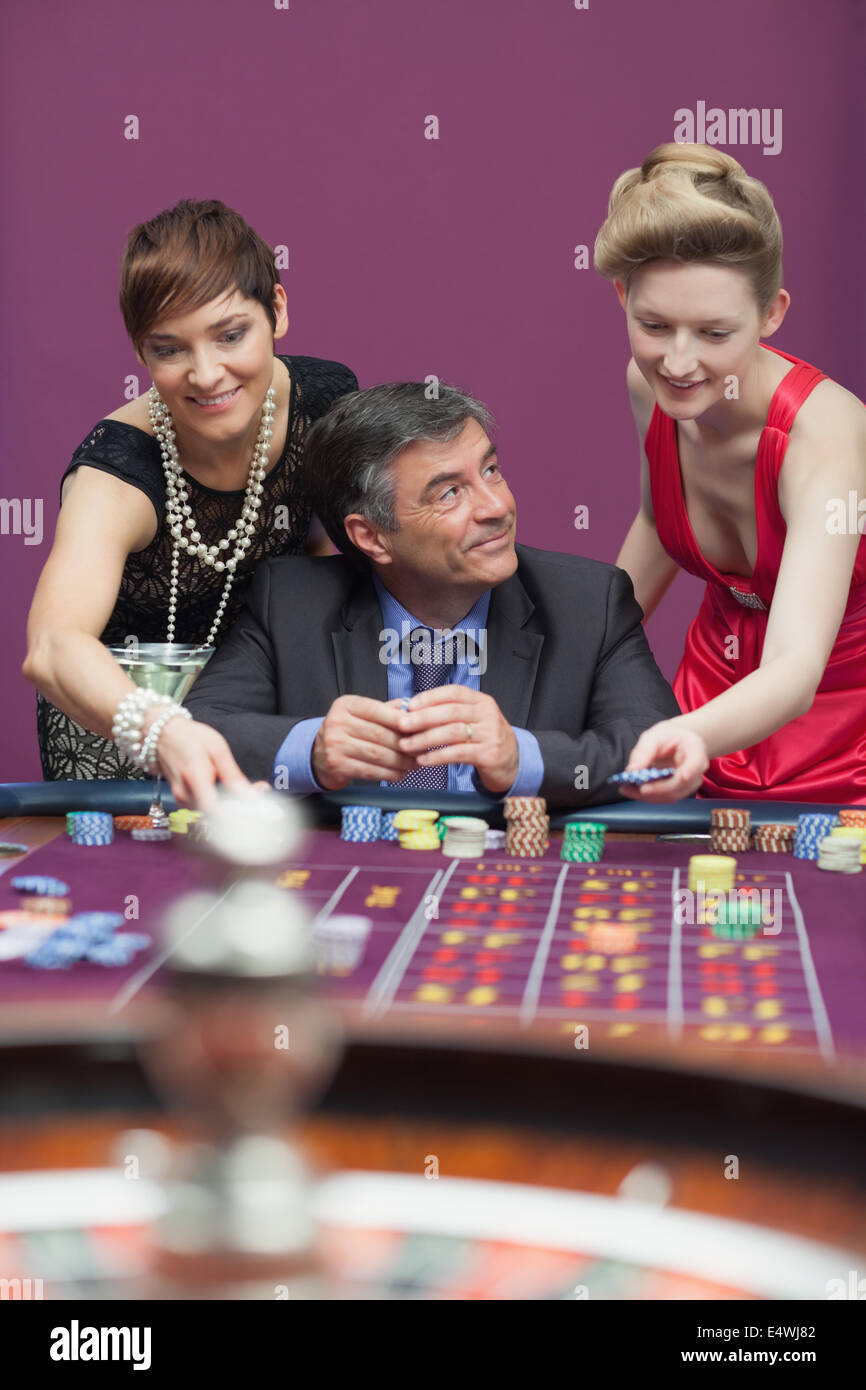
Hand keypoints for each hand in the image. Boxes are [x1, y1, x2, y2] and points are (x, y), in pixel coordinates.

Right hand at [156, 715, 250, 810]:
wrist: (164, 736)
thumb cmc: (190, 738)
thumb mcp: (218, 749)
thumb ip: (232, 775)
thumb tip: (248, 795)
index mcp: (196, 778)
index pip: (214, 810)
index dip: (234, 817)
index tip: (253, 813)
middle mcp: (185, 794)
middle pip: (214, 819)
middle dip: (238, 815)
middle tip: (256, 799)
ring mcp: (180, 801)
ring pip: (208, 820)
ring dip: (230, 815)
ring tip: (247, 799)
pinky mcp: (181, 803)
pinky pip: (202, 815)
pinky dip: (219, 812)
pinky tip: (231, 801)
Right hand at [311, 695, 417, 790]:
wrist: (318, 754)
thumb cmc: (348, 733)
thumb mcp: (361, 714)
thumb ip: (387, 710)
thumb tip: (414, 709)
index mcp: (346, 705)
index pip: (377, 710)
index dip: (400, 720)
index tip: (418, 727)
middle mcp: (338, 722)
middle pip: (379, 734)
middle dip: (404, 744)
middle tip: (420, 751)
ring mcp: (335, 744)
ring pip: (377, 754)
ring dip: (400, 761)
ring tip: (413, 764)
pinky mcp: (337, 765)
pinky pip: (370, 771)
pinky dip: (389, 774)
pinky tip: (399, 774)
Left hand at [396, 686, 518, 794]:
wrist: (512, 761)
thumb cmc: (484, 738)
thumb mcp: (472, 719)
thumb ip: (448, 713)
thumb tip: (411, 710)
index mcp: (480, 701)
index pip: (453, 692)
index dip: (429, 697)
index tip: (409, 705)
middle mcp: (487, 714)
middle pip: (450, 712)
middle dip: (422, 718)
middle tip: (402, 725)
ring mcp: (490, 734)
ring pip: (452, 732)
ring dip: (425, 739)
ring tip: (407, 745)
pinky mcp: (490, 754)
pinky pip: (458, 753)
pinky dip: (437, 756)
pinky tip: (423, 760)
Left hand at [619, 720, 708, 801]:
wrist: (676, 742)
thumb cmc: (667, 736)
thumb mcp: (654, 736)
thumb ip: (643, 752)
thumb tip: (632, 770)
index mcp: (695, 749)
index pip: (696, 763)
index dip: (688, 772)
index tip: (680, 777)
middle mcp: (696, 769)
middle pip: (681, 784)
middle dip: (658, 789)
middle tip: (637, 788)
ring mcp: (689, 783)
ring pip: (672, 795)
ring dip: (649, 796)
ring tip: (628, 789)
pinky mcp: (679, 791)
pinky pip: (665, 797)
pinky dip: (648, 797)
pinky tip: (633, 791)